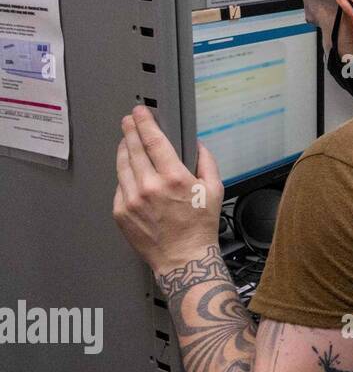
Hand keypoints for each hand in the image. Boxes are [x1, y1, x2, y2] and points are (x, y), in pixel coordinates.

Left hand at [112, 106, 223, 277]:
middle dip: (129, 131)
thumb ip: (207, 163)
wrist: (182, 258)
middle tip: (128, 121)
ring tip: (126, 142)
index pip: (153, 141)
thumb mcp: (215, 191)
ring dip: (123, 150)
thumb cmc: (200, 227)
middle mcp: (149, 186)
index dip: (145, 123)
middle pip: (133, 149)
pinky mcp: (120, 211)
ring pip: (122, 165)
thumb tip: (199, 146)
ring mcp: (131, 199)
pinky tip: (131, 173)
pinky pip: (119, 186)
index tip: (140, 113)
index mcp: (174, 178)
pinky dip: (124, 176)